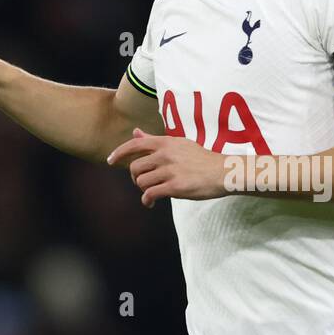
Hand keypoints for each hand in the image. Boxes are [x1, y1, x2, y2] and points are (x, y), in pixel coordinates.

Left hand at [107, 129, 227, 207]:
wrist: (223, 172)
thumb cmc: (201, 159)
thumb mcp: (178, 144)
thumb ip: (154, 140)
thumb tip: (135, 132)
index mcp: (166, 142)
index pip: (134, 145)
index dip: (119, 153)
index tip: (110, 161)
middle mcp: (165, 154)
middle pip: (135, 168)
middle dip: (135, 178)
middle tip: (144, 183)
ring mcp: (170, 170)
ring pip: (141, 182)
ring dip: (143, 190)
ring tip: (151, 192)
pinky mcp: (175, 186)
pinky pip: (150, 194)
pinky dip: (147, 200)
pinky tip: (150, 203)